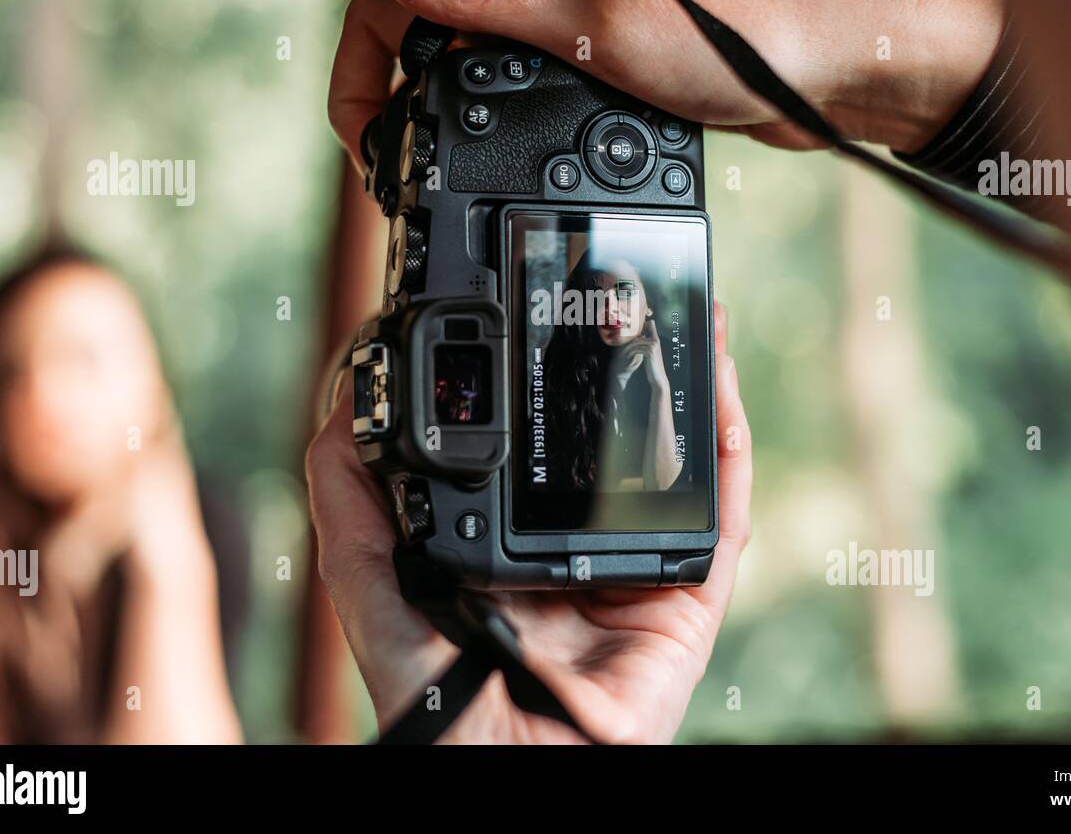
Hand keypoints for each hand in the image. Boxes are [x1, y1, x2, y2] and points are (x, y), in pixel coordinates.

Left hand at [305, 303, 749, 742]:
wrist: (509, 771)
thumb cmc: (442, 702)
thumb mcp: (375, 590)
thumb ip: (353, 508)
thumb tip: (341, 412)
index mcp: (515, 543)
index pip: (542, 447)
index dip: (551, 381)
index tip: (543, 315)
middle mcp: (580, 547)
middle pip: (621, 443)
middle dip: (637, 369)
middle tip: (636, 298)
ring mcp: (638, 569)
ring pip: (678, 463)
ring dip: (694, 387)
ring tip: (696, 316)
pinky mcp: (687, 598)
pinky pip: (721, 516)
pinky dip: (729, 448)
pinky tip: (721, 386)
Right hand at [329, 0, 1004, 163]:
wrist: (824, 75)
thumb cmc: (728, 35)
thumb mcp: (590, 20)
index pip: (401, 5)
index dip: (362, 69)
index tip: (361, 138)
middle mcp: (541, 8)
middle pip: (429, 51)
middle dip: (392, 109)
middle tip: (390, 176)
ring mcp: (573, 52)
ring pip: (476, 88)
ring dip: (442, 133)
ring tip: (434, 188)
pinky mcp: (605, 91)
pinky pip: (529, 114)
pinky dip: (502, 148)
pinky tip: (514, 180)